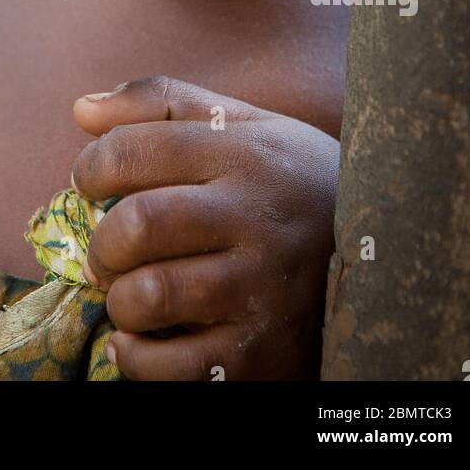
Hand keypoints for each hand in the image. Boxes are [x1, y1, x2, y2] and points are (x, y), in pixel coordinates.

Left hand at [71, 75, 338, 380]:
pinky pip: (167, 366)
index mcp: (245, 154)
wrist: (388, 254)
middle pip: (137, 225)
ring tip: (130, 291)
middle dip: (101, 242)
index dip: (91, 168)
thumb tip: (81, 108)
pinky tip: (142, 337)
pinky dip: (134, 355)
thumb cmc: (289, 181)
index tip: (92, 183)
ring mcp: (261, 290)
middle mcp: (256, 219)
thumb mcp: (243, 125)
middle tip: (108, 249)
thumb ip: (161, 104)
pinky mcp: (261, 355)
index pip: (134, 149)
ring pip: (148, 295)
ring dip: (118, 298)